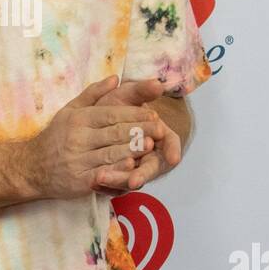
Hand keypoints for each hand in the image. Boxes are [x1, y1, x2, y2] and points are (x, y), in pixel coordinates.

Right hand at [21, 75, 166, 199]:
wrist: (31, 167)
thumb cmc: (55, 137)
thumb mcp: (70, 110)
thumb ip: (93, 94)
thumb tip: (116, 77)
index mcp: (79, 119)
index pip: (111, 114)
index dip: (134, 114)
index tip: (153, 114)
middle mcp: (78, 138)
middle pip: (115, 133)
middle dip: (140, 131)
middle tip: (161, 129)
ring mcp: (78, 159)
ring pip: (112, 153)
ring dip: (134, 150)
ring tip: (153, 146)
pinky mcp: (79, 180)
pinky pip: (103, 174)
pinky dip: (119, 171)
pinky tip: (133, 168)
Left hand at [92, 77, 182, 191]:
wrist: (95, 120)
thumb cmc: (118, 105)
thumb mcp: (127, 95)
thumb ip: (142, 90)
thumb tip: (158, 83)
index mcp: (158, 136)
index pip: (171, 145)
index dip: (173, 151)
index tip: (174, 158)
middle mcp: (149, 155)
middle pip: (150, 169)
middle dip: (142, 175)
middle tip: (134, 181)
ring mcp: (135, 169)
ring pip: (130, 180)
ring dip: (118, 181)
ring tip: (102, 179)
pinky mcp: (118, 177)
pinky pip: (115, 186)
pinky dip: (106, 186)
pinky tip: (94, 183)